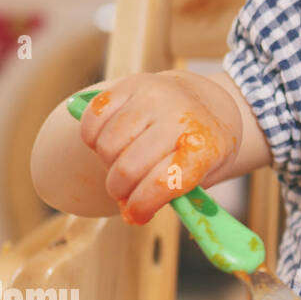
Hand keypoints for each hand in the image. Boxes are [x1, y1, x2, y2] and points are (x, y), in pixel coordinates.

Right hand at [76, 70, 241, 224]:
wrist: (206, 100)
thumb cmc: (201, 145)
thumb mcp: (207, 174)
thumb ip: (174, 196)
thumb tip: (134, 215)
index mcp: (205, 144)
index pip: (163, 184)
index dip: (142, 206)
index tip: (135, 215)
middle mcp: (179, 116)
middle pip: (128, 169)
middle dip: (121, 190)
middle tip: (127, 192)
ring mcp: (153, 96)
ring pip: (107, 147)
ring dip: (108, 165)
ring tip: (124, 164)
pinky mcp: (130, 84)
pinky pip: (93, 121)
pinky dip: (93, 139)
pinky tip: (112, 143)